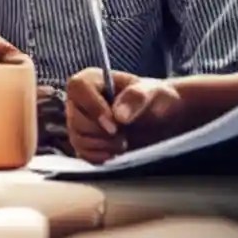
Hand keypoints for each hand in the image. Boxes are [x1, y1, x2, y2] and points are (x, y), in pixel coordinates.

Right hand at [65, 69, 188, 163]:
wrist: (162, 121)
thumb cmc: (157, 99)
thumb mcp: (156, 92)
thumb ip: (138, 97)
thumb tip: (119, 115)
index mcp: (93, 80)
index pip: (78, 87)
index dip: (93, 107)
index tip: (114, 125)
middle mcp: (80, 100)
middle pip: (76, 119)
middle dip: (102, 132)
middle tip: (124, 134)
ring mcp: (78, 123)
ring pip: (78, 138)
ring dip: (104, 146)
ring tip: (124, 142)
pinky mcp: (82, 143)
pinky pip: (81, 154)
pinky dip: (101, 157)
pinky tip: (117, 152)